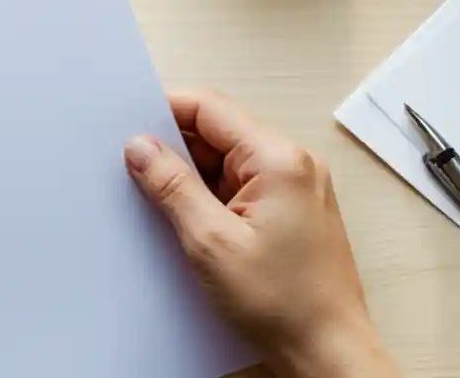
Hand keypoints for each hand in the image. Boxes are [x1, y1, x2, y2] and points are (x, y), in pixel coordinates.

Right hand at [124, 91, 400, 377]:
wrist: (328, 352)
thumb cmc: (285, 305)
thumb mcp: (211, 242)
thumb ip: (173, 186)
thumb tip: (142, 148)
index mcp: (279, 159)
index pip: (210, 108)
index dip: (165, 111)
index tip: (131, 127)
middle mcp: (294, 164)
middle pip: (219, 131)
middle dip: (176, 149)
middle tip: (139, 174)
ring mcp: (295, 186)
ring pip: (227, 161)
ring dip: (193, 177)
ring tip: (166, 208)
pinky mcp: (291, 210)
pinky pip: (241, 185)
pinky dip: (212, 197)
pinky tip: (192, 223)